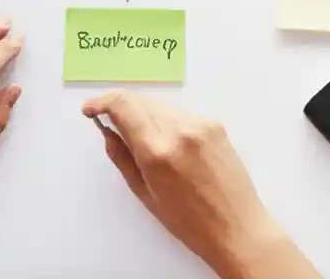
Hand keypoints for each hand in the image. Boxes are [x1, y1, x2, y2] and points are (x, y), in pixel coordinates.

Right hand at [83, 91, 318, 278]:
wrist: (238, 228)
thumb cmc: (191, 222)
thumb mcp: (145, 194)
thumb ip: (122, 157)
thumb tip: (108, 131)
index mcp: (157, 151)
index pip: (122, 106)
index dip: (102, 102)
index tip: (91, 109)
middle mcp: (179, 131)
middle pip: (140, 100)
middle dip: (121, 108)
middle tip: (113, 125)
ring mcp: (200, 125)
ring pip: (160, 105)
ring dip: (145, 114)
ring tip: (146, 142)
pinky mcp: (215, 125)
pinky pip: (180, 113)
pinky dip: (167, 121)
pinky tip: (171, 145)